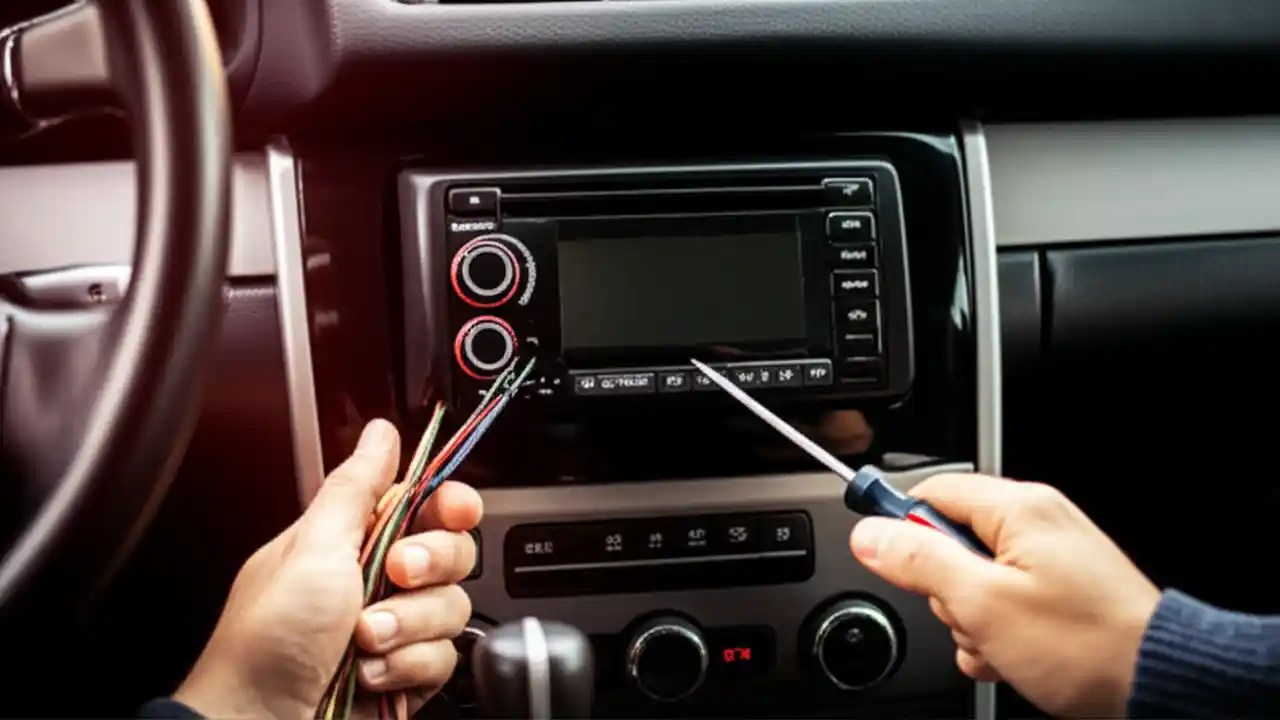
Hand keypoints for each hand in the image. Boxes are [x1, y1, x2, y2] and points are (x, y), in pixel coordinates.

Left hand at [174, 419, 482, 718]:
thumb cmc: (267, 640)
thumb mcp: (312, 549)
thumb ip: (357, 487)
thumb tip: (381, 432)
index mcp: (352, 539)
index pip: (425, 502)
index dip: (450, 502)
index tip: (454, 509)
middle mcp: (378, 581)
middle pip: (452, 551)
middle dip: (428, 566)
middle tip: (392, 575)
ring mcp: (395, 630)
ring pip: (452, 608)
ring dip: (408, 625)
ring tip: (362, 641)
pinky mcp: (406, 676)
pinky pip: (443, 658)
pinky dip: (407, 667)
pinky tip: (368, 674)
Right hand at [850, 473, 1159, 717]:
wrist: (1158, 684)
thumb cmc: (1085, 644)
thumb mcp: (982, 602)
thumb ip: (918, 561)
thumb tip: (869, 535)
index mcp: (1018, 509)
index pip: (929, 492)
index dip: (901, 527)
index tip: (889, 559)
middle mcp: (1036, 525)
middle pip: (949, 542)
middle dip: (947, 591)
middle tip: (972, 615)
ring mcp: (1049, 560)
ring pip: (973, 582)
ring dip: (973, 621)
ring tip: (1003, 643)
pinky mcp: (1059, 593)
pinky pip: (1003, 604)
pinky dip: (999, 633)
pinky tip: (1016, 655)